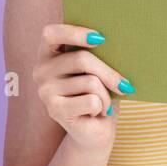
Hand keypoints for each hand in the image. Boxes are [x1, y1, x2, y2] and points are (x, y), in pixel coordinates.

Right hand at [32, 24, 132, 150]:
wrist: (94, 132)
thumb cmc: (98, 94)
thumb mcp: (97, 70)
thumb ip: (98, 54)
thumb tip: (119, 44)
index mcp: (48, 54)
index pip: (52, 34)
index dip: (75, 33)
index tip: (101, 38)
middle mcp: (41, 71)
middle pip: (81, 59)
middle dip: (109, 72)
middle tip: (125, 85)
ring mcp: (45, 91)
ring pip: (90, 82)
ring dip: (106, 95)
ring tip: (102, 103)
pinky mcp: (55, 110)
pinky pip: (92, 100)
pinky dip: (102, 107)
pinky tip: (95, 113)